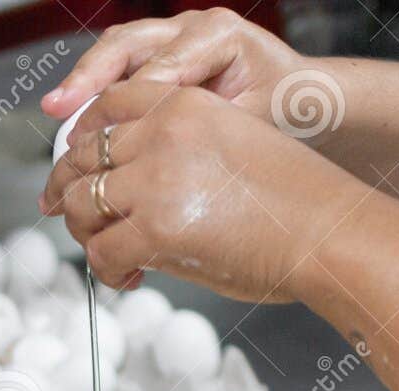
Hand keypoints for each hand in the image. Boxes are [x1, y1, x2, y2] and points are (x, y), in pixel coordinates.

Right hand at [40, 8, 304, 122]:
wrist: (300, 102)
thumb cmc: (286, 112)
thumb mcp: (256, 123)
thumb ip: (209, 126)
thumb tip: (160, 143)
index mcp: (220, 36)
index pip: (163, 64)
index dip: (128, 97)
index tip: (105, 130)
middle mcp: (191, 29)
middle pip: (128, 43)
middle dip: (90, 76)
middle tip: (61, 107)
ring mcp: (171, 39)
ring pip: (116, 50)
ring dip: (83, 81)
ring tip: (56, 110)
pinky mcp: (157, 58)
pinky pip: (117, 68)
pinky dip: (93, 91)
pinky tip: (72, 118)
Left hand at [43, 83, 363, 301]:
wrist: (329, 232)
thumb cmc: (295, 202)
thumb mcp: (233, 144)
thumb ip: (179, 151)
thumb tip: (134, 188)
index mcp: (184, 104)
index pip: (107, 105)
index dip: (78, 138)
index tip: (70, 166)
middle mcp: (163, 133)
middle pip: (82, 157)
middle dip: (71, 193)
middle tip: (69, 219)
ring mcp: (155, 180)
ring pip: (83, 204)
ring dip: (87, 235)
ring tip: (111, 255)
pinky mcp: (155, 229)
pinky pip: (101, 252)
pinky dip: (106, 271)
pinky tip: (129, 277)